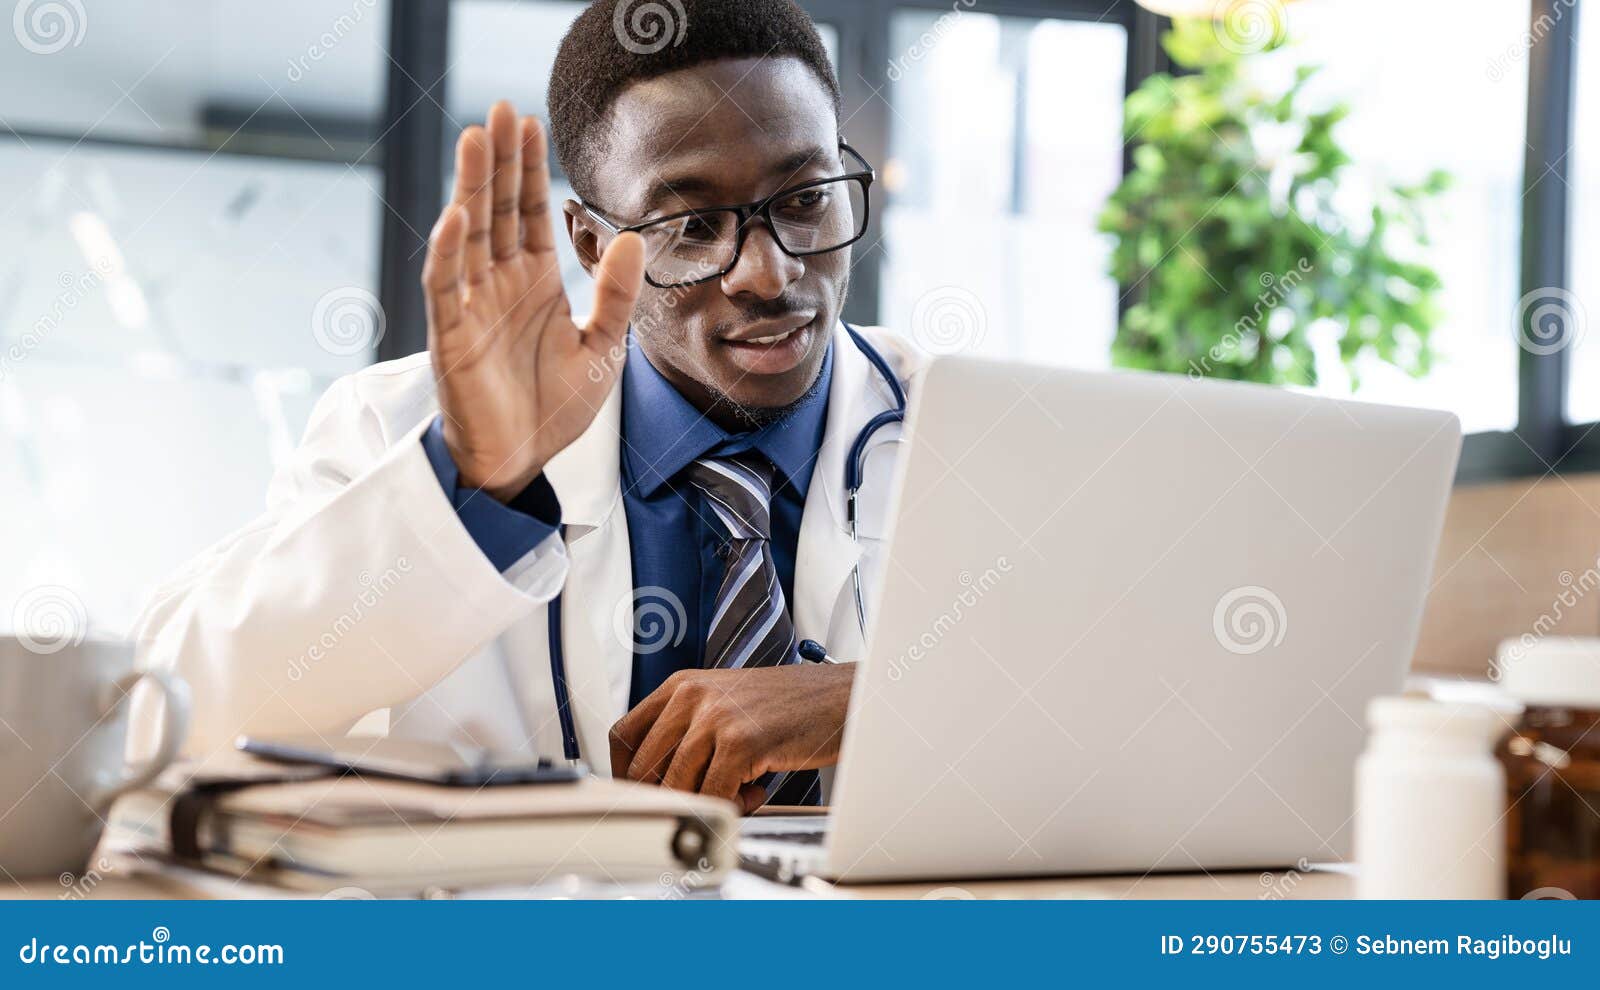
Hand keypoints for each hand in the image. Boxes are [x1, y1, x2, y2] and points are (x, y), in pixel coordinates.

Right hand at [424, 101, 644, 501]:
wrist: (521, 461)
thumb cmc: (553, 407)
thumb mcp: (602, 349)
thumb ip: (614, 296)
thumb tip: (631, 238)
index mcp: (534, 284)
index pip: (528, 214)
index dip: (529, 170)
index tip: (532, 123)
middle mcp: (498, 285)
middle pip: (495, 209)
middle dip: (498, 160)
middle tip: (500, 108)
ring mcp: (470, 305)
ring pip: (468, 234)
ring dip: (470, 186)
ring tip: (475, 137)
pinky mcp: (449, 335)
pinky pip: (444, 286)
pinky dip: (448, 251)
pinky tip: (457, 216)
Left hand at [609, 663, 855, 812]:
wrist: (840, 696)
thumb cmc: (788, 706)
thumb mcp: (724, 703)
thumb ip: (688, 730)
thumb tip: (656, 780)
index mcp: (681, 685)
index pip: (624, 735)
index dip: (628, 774)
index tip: (650, 793)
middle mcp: (691, 695)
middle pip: (643, 767)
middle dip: (668, 796)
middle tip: (702, 799)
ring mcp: (714, 717)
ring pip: (676, 785)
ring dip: (705, 801)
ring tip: (740, 793)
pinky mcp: (741, 741)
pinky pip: (713, 794)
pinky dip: (732, 807)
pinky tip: (756, 792)